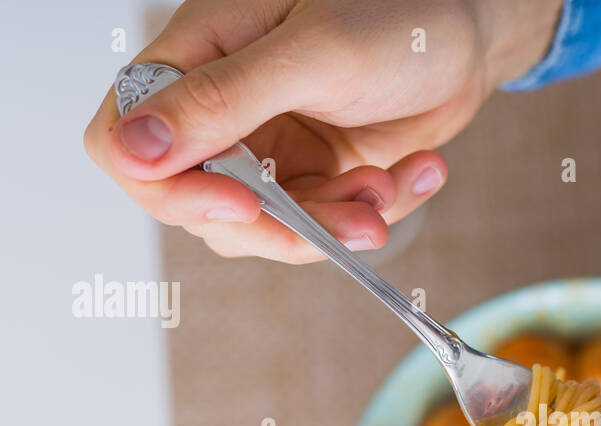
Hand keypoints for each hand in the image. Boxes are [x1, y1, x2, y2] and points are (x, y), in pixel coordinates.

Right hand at [84, 0, 561, 261]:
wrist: (474, 28)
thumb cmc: (397, 10)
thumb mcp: (311, 54)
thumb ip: (221, 101)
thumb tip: (133, 150)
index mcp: (196, 59)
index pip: (125, 145)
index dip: (170, 190)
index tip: (243, 205)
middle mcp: (222, 110)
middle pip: (199, 206)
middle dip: (282, 226)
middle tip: (353, 216)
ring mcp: (269, 147)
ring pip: (266, 229)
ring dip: (336, 225)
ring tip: (389, 185)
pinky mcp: (317, 173)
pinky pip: (323, 225)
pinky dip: (372, 211)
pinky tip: (415, 170)